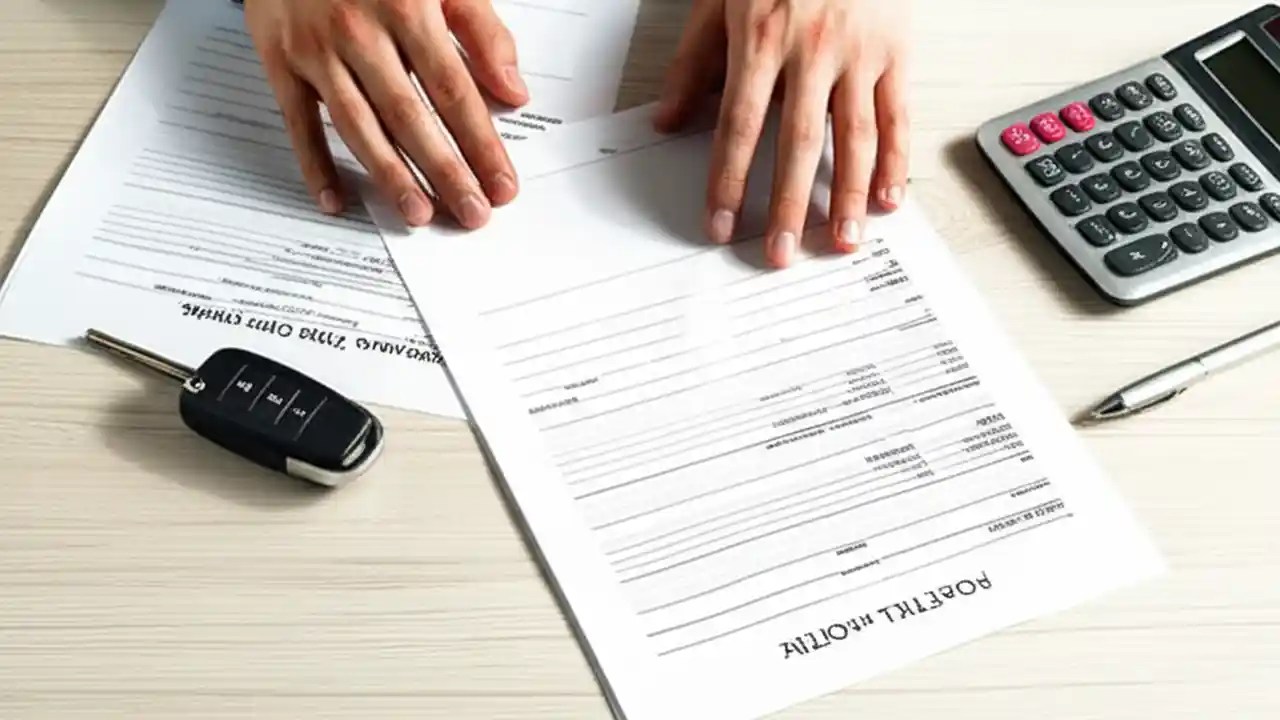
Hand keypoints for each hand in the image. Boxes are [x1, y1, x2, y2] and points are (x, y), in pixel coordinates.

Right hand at [245, 0, 529, 227]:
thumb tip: (512, 91)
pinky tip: (335, 199)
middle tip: (470, 213)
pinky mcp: (280, 61)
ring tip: (419, 214)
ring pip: (358, 126)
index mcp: (407, 7)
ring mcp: (316, 50)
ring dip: (390, 176)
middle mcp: (360, 32)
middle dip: (444, 171)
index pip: (453, 90)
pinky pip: (298, 122)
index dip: (481, 142)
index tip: (501, 183)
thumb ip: (482, 30)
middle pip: (409, 116)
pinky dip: (314, 165)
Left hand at [655, 0, 910, 267]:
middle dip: (789, 205)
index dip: (729, 181)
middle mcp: (812, 49)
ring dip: (849, 196)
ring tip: (842, 242)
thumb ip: (693, 63)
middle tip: (781, 254)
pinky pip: (898, 114)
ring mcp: (859, 51)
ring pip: (854, 136)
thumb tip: (666, 122)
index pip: (739, 126)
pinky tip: (888, 199)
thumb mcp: (719, 1)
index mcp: (760, 39)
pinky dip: (896, 160)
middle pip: (797, 143)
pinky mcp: (896, 49)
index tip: (721, 225)